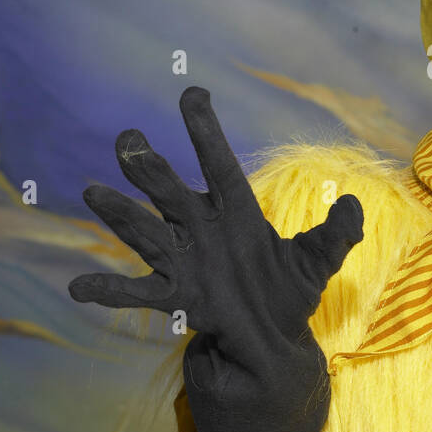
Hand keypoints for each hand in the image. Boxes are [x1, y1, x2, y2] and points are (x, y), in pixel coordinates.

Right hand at [69, 86, 363, 431]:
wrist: (274, 338)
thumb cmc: (291, 289)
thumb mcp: (320, 259)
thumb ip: (338, 233)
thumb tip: (354, 205)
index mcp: (237, 210)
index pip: (220, 164)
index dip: (207, 131)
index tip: (193, 93)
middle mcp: (203, 228)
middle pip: (173, 193)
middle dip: (151, 169)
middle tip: (128, 139)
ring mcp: (186, 261)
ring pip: (149, 233)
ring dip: (123, 214)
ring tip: (93, 192)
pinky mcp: (176, 297)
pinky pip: (138, 292)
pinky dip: (108, 290)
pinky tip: (78, 289)